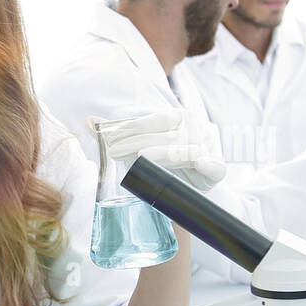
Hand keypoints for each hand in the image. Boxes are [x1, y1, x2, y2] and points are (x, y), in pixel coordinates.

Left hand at [88, 110, 227, 191]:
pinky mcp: (216, 171)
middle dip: (138, 143)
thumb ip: (119, 132)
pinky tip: (200, 163)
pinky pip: (216, 167)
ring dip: (164, 153)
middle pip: (166, 136)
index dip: (133, 127)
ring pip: (185, 151)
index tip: (111, 138)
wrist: (187, 187)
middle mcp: (194, 130)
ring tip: (142, 157)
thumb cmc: (162, 162)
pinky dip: (208, 165)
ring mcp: (207, 150)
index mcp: (179, 118)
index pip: (156, 120)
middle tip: (114, 151)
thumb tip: (89, 122)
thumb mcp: (142, 144)